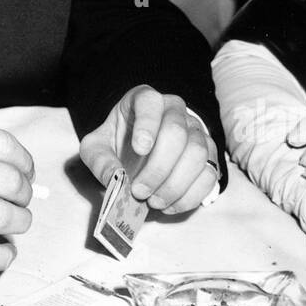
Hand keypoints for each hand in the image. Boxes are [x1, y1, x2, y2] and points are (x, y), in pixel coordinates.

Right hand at [0, 120, 34, 271]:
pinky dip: (1, 256)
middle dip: (24, 196)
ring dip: (19, 224)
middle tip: (20, 202)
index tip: (24, 173)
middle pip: (10, 182)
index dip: (24, 162)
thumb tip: (8, 162)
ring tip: (15, 225)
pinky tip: (2, 253)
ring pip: (4, 217)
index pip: (4, 145)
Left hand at [79, 85, 219, 213]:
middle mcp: (174, 110)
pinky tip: (169, 205)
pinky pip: (209, 174)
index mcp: (144, 100)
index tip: (139, 149)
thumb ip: (100, 160)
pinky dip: (190, 196)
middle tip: (139, 191)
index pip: (150, 101)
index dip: (147, 124)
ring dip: (175, 185)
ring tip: (153, 202)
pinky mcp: (209, 155)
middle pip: (177, 132)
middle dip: (158, 167)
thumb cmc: (117, 144)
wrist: (137, 153)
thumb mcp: (96, 148)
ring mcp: (196, 130)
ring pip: (198, 154)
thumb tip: (115, 178)